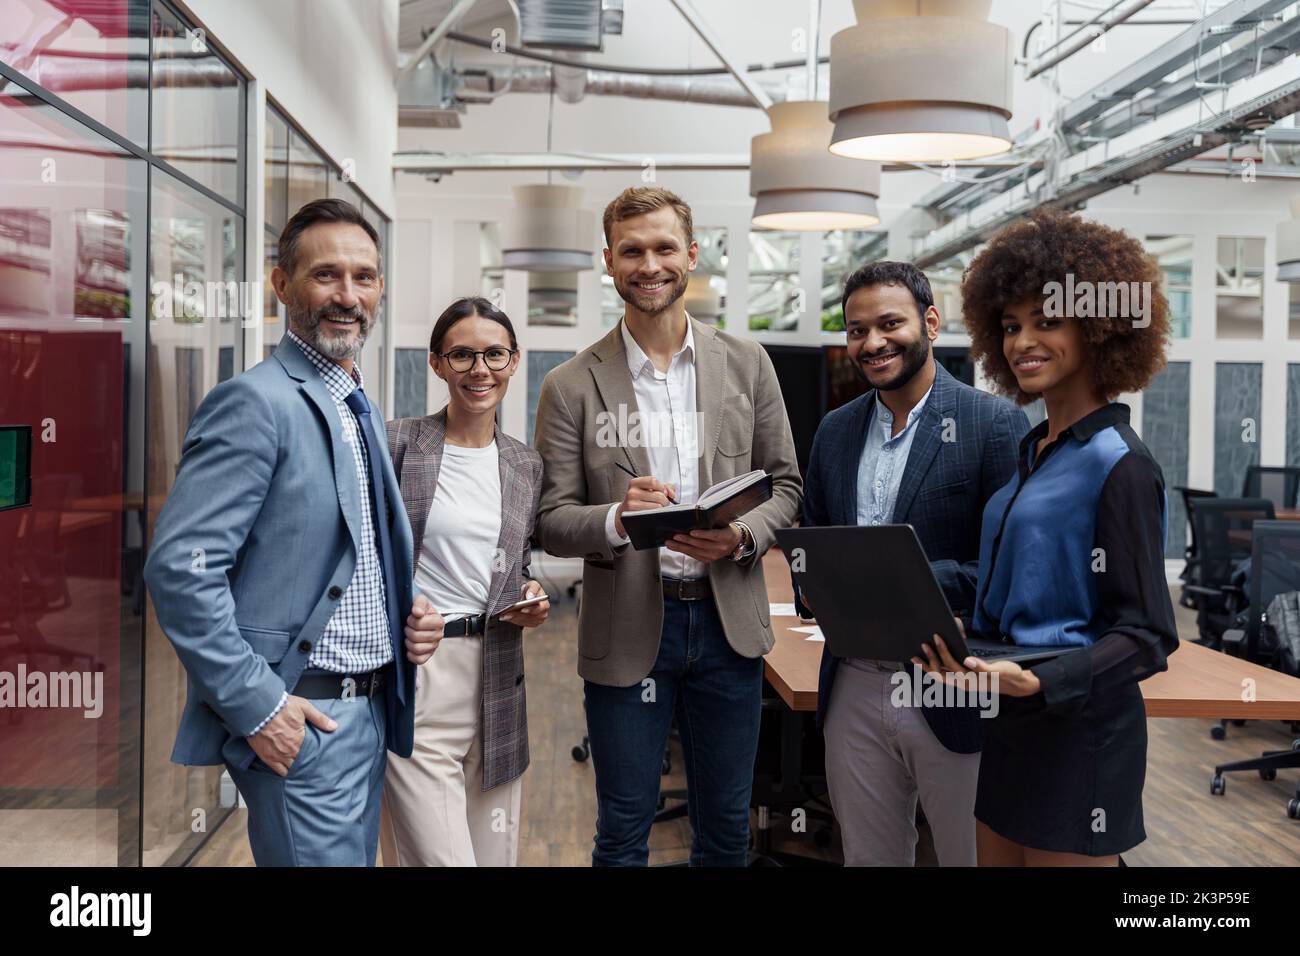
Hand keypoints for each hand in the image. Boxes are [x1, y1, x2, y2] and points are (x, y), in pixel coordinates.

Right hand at [247, 695, 336, 775]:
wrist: (259, 709)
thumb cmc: (281, 707)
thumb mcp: (304, 708)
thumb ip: (319, 718)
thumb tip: (333, 726)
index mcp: (300, 740)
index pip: (310, 753)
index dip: (312, 754)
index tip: (314, 754)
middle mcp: (290, 750)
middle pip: (300, 761)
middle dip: (304, 761)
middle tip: (307, 761)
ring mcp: (278, 755)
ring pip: (290, 767)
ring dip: (294, 766)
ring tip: (297, 765)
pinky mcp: (267, 757)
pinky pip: (277, 770)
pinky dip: (283, 771)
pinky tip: (286, 770)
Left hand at [405, 593, 444, 663]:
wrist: (420, 618)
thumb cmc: (420, 610)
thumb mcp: (420, 601)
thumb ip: (419, 603)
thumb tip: (417, 613)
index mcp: (439, 621)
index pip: (420, 624)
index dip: (411, 621)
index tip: (410, 618)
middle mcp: (439, 634)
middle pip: (417, 637)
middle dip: (408, 631)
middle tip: (408, 627)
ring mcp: (434, 646)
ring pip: (418, 649)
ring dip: (408, 642)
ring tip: (408, 636)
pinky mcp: (428, 655)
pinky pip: (420, 660)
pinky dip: (412, 655)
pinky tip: (409, 648)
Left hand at [500, 580, 549, 627]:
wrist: (526, 595)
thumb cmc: (530, 589)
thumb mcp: (532, 584)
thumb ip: (532, 589)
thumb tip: (531, 597)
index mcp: (544, 601)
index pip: (542, 607)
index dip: (532, 609)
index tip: (522, 609)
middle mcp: (543, 612)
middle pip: (532, 616)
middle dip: (519, 615)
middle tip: (508, 613)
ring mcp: (538, 618)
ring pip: (526, 621)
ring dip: (515, 618)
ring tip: (505, 615)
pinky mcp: (532, 623)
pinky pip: (523, 623)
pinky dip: (514, 620)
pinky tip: (506, 617)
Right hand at [615, 476, 676, 536]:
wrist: (625, 512)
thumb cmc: (641, 498)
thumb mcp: (649, 488)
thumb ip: (664, 486)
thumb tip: (671, 494)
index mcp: (635, 483)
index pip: (653, 481)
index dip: (662, 487)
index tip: (663, 492)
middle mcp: (632, 492)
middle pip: (659, 495)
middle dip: (665, 500)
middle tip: (663, 503)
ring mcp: (632, 505)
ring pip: (658, 506)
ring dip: (662, 508)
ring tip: (658, 508)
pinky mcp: (635, 516)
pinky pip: (654, 514)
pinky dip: (657, 514)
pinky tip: (654, 513)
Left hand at [666, 524, 740, 563]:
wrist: (733, 542)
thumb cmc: (725, 530)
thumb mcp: (722, 524)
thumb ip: (711, 523)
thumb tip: (692, 519)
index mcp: (726, 536)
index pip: (714, 535)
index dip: (703, 534)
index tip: (692, 532)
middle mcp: (720, 548)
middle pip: (701, 544)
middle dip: (686, 541)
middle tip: (675, 536)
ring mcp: (714, 556)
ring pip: (695, 551)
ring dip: (681, 547)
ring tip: (670, 543)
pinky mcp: (708, 560)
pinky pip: (694, 555)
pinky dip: (683, 551)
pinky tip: (675, 547)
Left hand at [910, 634, 1041, 697]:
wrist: (1016, 683)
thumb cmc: (1009, 675)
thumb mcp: (999, 670)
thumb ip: (983, 667)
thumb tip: (967, 661)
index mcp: (971, 682)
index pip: (951, 667)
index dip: (942, 652)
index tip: (937, 638)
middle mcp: (964, 684)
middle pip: (940, 674)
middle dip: (929, 660)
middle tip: (922, 645)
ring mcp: (963, 682)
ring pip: (941, 675)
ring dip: (928, 666)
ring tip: (915, 657)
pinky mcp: (965, 679)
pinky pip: (946, 674)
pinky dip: (937, 667)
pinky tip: (931, 660)